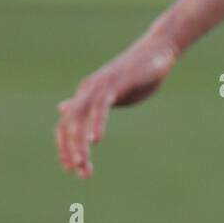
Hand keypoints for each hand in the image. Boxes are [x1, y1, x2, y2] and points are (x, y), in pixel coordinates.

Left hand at [56, 33, 177, 178]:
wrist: (158, 50)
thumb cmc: (138, 74)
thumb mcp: (111, 94)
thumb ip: (90, 106)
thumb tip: (64, 110)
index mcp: (85, 95)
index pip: (66, 125)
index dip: (65, 148)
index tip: (73, 169)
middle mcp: (87, 90)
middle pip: (68, 125)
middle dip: (71, 150)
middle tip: (79, 172)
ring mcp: (99, 85)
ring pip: (80, 118)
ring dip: (79, 143)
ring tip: (82, 163)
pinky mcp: (115, 82)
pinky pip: (100, 105)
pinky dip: (96, 123)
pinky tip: (96, 139)